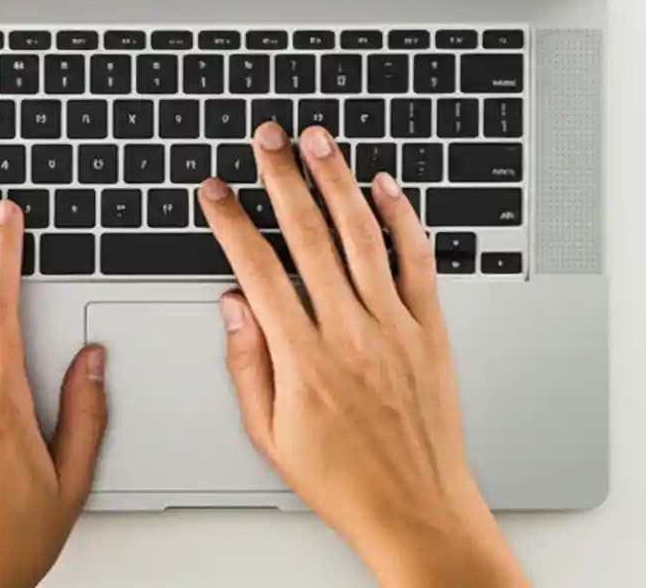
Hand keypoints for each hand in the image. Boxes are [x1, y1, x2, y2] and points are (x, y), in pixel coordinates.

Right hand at [198, 123, 526, 587]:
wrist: (415, 508)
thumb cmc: (341, 479)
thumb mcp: (269, 435)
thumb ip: (246, 365)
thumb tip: (232, 305)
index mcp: (302, 358)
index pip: (256, 269)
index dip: (231, 222)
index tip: (216, 191)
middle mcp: (349, 331)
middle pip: (308, 235)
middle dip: (283, 178)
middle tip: (268, 138)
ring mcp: (394, 326)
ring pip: (362, 236)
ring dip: (337, 182)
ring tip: (319, 142)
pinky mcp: (429, 329)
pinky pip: (417, 261)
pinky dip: (403, 219)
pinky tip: (385, 188)